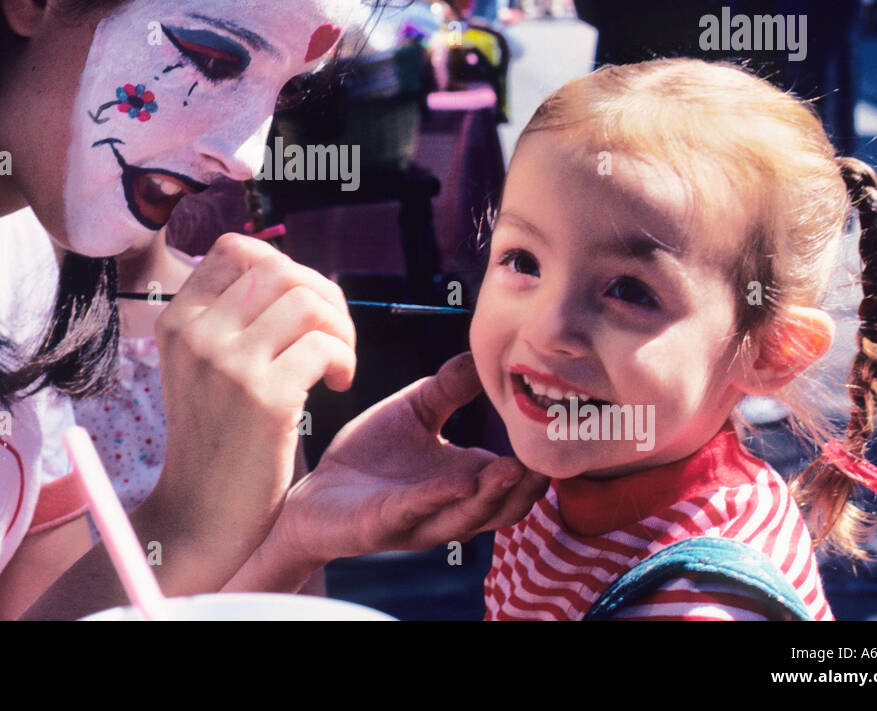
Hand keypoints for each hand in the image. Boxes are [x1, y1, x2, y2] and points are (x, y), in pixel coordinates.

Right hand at [151, 233, 355, 560]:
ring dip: (340, 327)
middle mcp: (197, 334)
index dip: (284, 266)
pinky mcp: (264, 399)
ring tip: (338, 362)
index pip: (236, 248)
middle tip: (332, 336)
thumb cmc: (215, 438)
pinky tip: (338, 384)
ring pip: (308, 301)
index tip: (300, 308)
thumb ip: (230, 318)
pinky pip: (324, 346)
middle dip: (322, 293)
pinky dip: (344, 359)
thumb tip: (289, 271)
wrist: (198, 516)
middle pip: (280, 268)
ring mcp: (228, 365)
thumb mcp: (201, 367)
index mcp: (178, 320)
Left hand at [269, 352, 548, 568]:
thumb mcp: (415, 411)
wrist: (315, 492)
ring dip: (493, 497)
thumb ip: (449, 387)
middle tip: (547, 461)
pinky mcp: (385, 523)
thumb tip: (484, 352)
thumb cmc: (369, 456)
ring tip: (514, 469)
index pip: (512, 480)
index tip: (561, 437)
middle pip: (503, 507)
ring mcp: (420, 519)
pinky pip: (418, 512)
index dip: (537, 463)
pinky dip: (441, 498)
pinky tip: (459, 482)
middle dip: (527, 488)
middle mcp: (450, 505)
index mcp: (463, 478)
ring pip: (468, 518)